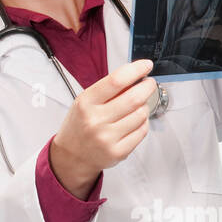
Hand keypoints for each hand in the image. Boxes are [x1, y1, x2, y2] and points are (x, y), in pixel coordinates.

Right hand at [49, 59, 154, 196]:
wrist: (71, 155)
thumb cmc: (80, 125)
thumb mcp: (85, 102)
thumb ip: (108, 89)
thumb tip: (135, 76)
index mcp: (85, 103)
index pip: (116, 81)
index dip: (136, 70)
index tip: (146, 66)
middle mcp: (95, 120)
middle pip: (134, 98)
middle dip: (147, 87)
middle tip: (149, 83)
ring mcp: (107, 138)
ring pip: (141, 115)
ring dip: (144, 106)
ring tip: (137, 105)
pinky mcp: (118, 152)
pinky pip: (142, 131)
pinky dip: (143, 122)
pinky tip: (135, 120)